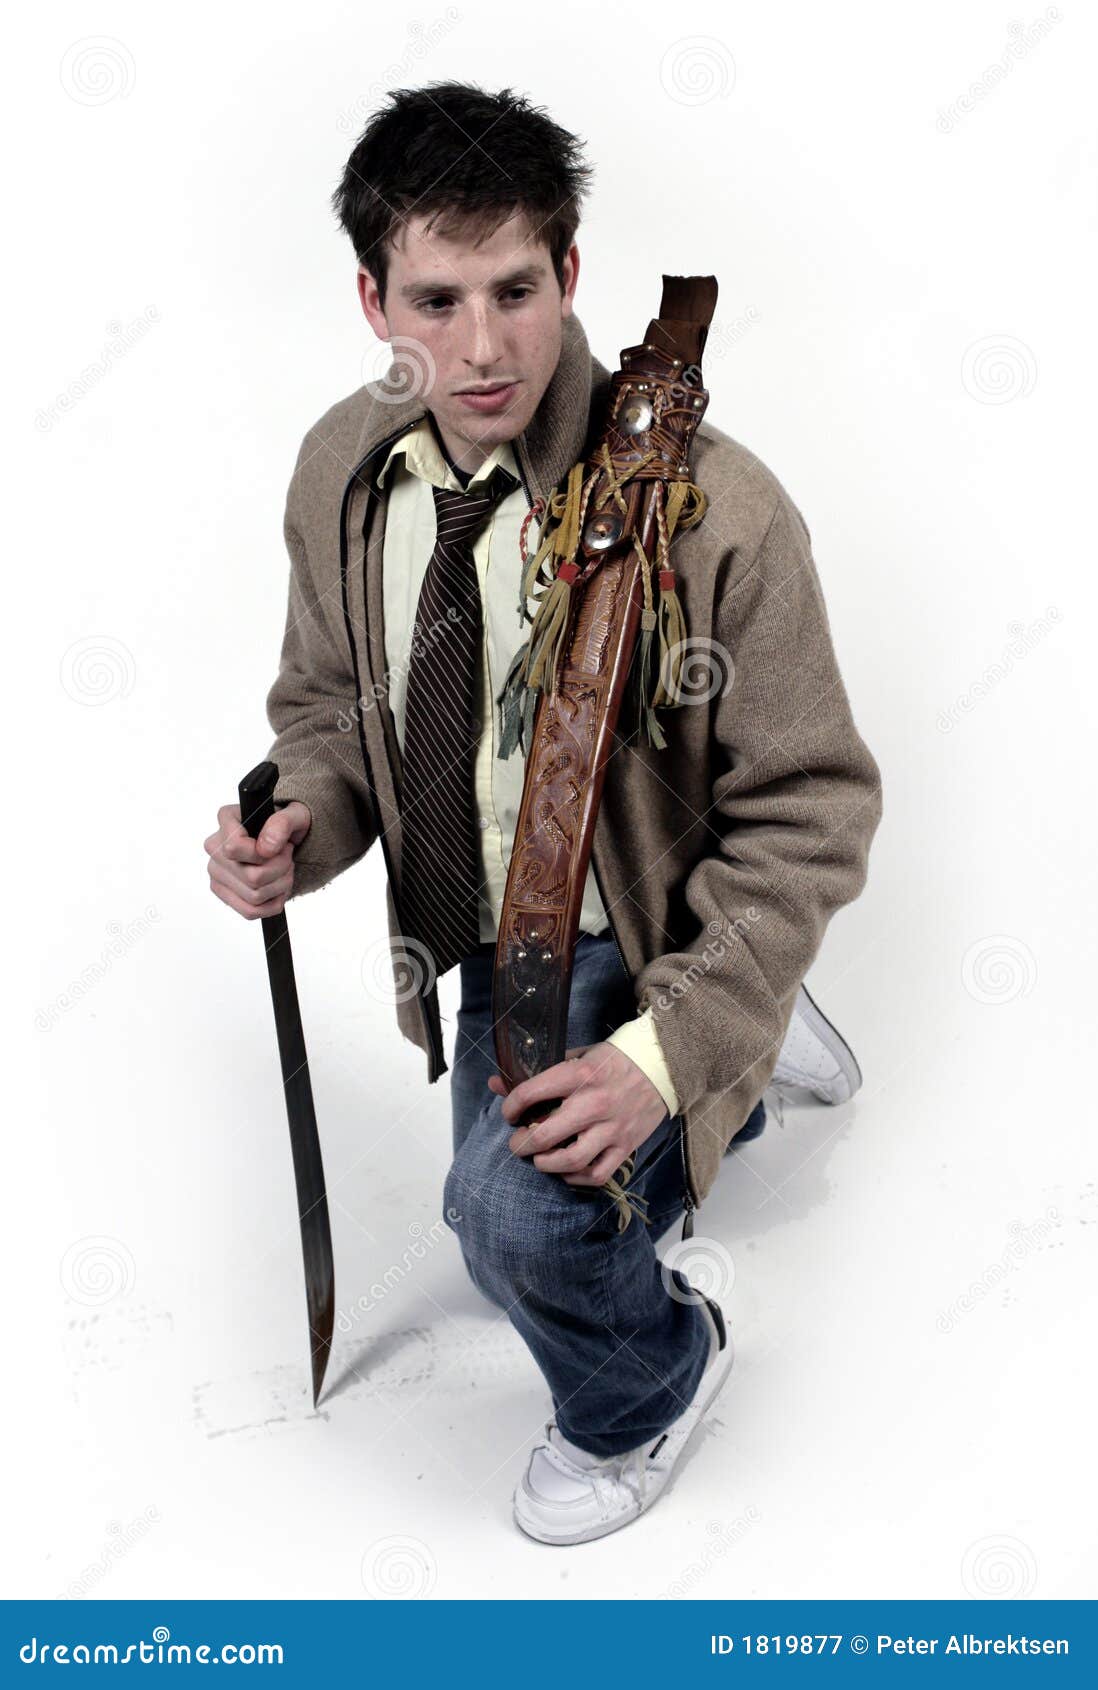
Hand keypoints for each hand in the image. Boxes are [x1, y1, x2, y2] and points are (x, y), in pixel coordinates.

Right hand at [204, 800, 311, 918]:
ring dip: (280, 886)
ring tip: (285, 871)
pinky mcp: (224, 893)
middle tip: (288, 858)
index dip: (263, 853)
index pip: (234, 847)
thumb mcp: (295, 815)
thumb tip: (266, 848)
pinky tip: (278, 888)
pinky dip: (272, 904)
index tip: (280, 846)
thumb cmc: (286, 825)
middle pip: (251, 877)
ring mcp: (216, 872)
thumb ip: (282, 823)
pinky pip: (249, 911)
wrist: (284, 841)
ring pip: (254, 896)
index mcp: (226, 819)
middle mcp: (214, 846)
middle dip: (281, 870)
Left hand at [487, 1042, 667, 1187]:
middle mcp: (594, 1103)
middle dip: (521, 1144)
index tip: (509, 1114)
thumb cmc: (613, 1061)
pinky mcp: (626, 1146)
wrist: (661, 1066)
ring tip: (540, 1159)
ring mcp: (612, 1128)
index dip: (510, 1107)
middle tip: (518, 1143)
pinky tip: (567, 1170)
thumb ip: (538, 1072)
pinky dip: (576, 1178)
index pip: (530, 1094)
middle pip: (545, 1136)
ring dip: (546, 1165)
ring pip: (570, 1160)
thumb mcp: (576, 1057)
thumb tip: (496, 1084)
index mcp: (579, 1075)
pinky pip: (597, 1174)